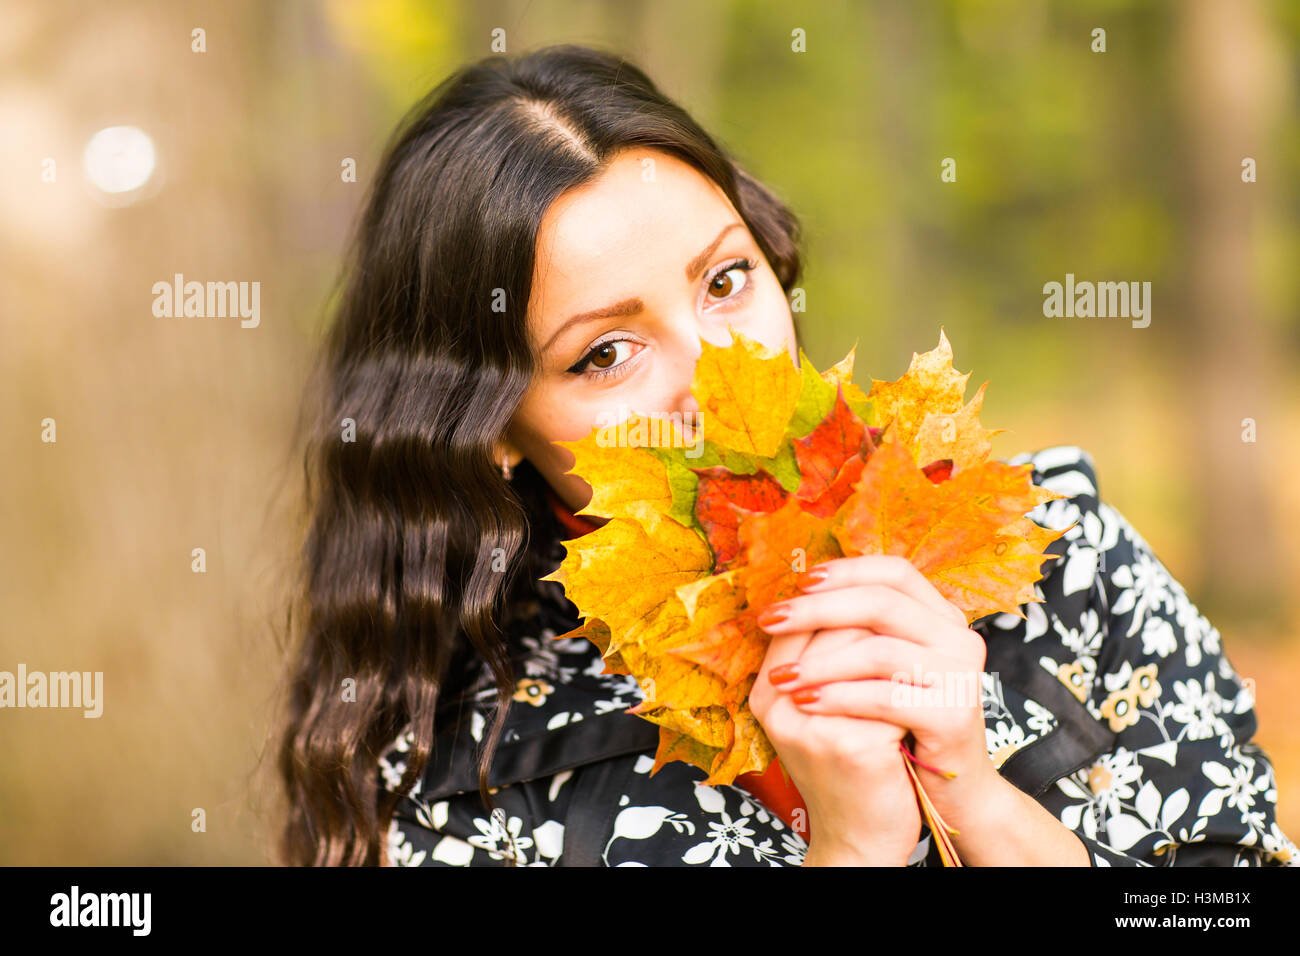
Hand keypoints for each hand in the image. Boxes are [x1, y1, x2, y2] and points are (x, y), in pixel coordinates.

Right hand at [748, 619, 922, 865]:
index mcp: (766, 689)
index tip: (879, 607)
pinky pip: (891, 693)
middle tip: (905, 636)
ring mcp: (813, 723)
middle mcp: (779, 703)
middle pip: (837, 625)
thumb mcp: (818, 708)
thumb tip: (856, 588)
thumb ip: (824, 655)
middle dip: (877, 625)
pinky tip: (915, 710)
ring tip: (909, 672)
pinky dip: (910, 695)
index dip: (845, 600)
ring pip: (868, 651)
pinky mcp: (853, 745)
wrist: (859, 836)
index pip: (803, 614)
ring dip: (896, 656)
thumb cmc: (846, 763)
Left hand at [756, 555, 1001, 837]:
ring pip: (878, 651)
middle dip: (816, 609)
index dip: (845, 571)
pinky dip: (838, 698)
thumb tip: (795, 594)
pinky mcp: (953, 716)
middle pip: (881, 602)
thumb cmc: (902, 722)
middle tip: (770, 619)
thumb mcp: (879, 667)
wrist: (947, 790)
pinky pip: (884, 698)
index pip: (895, 571)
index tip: (799, 582)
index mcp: (941, 616)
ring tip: (781, 676)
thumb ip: (855, 628)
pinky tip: (806, 702)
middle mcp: (958, 637)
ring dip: (819, 662)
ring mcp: (960, 675)